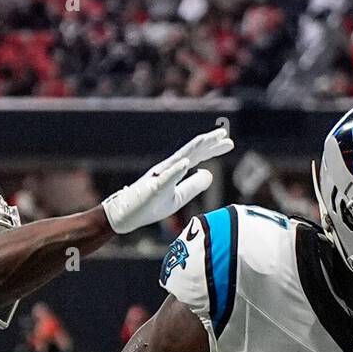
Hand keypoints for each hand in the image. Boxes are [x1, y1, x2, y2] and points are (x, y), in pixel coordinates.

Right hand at [101, 127, 234, 233]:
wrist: (123, 215)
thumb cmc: (149, 206)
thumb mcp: (177, 198)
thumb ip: (193, 186)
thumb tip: (209, 174)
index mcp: (175, 170)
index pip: (198, 156)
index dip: (213, 149)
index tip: (229, 142)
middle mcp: (168, 168)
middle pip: (192, 152)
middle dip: (209, 143)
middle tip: (226, 136)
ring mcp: (159, 176)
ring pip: (180, 158)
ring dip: (195, 148)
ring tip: (210, 139)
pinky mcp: (151, 187)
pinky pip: (164, 178)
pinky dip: (175, 170)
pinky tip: (186, 164)